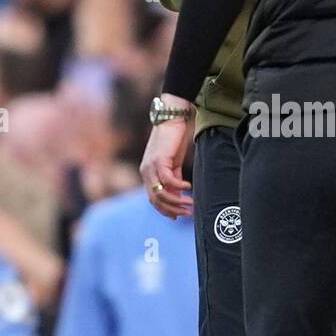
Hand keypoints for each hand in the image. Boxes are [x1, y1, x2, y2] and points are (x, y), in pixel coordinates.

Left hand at [140, 97, 194, 218]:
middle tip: (187, 213)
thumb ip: (174, 180)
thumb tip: (178, 196)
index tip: (178, 216)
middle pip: (155, 200)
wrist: (172, 118)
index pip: (153, 199)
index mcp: (148, 174)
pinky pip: (168, 180)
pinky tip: (189, 186)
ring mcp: (150, 167)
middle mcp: (145, 172)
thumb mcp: (174, 164)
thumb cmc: (174, 140)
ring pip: (161, 193)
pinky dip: (179, 186)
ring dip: (176, 201)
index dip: (165, 210)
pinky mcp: (159, 160)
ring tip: (190, 203)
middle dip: (172, 210)